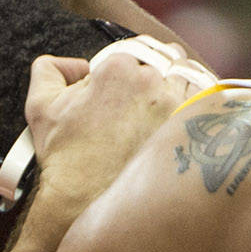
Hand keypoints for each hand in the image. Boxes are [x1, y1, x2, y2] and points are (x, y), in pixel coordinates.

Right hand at [22, 47, 189, 215]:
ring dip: (181, 84)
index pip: (136, 49)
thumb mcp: (41, 107)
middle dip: (159, 69)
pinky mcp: (192, 128)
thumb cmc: (67, 159)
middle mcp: (151, 79)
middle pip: (167, 57)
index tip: (129, 82)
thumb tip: (75, 64)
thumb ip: (49, 69)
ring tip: (167, 104)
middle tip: (148, 93)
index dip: (132, 64)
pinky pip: (209, 100)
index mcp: (117, 68)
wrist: (87, 202)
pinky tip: (187, 115)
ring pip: (190, 75)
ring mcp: (176, 103)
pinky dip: (200, 102)